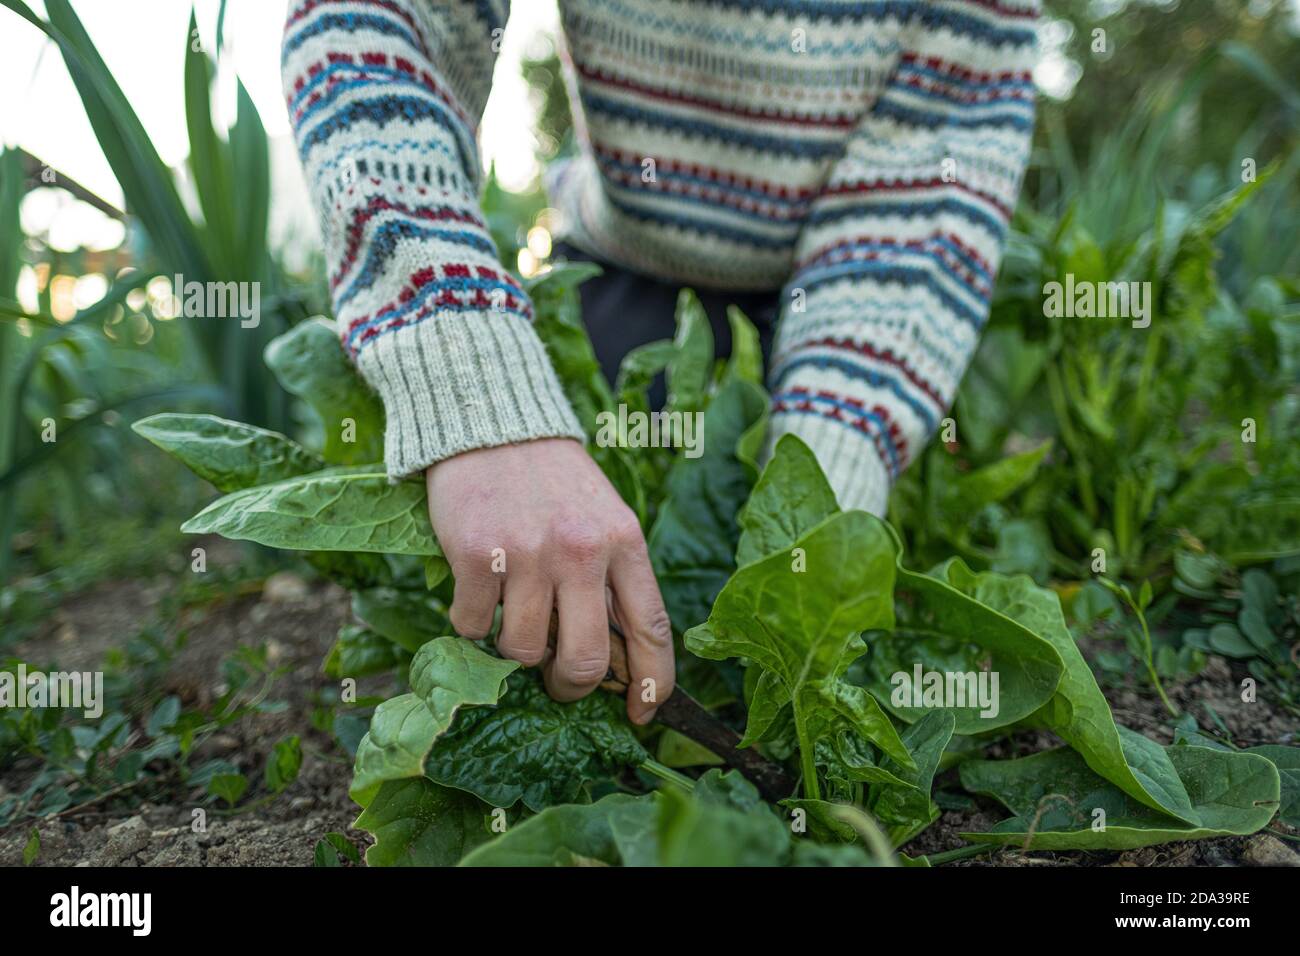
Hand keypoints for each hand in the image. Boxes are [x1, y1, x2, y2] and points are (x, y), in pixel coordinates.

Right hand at [426, 438, 673, 722]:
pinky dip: (471, 623)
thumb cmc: (552, 480)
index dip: (651, 683)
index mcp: (623, 542)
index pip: (651, 629)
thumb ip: (613, 578)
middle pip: (584, 661)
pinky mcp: (475, 554)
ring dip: (514, 650)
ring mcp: (526, 554)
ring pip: (523, 651)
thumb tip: (614, 658)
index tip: (642, 713)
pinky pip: (472, 627)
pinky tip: (478, 591)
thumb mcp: (603, 518)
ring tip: (512, 615)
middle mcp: (580, 551)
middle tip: (558, 681)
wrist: (492, 421)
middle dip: (570, 686)